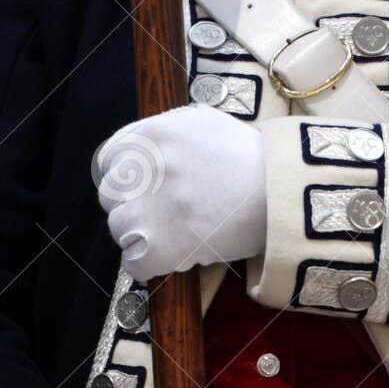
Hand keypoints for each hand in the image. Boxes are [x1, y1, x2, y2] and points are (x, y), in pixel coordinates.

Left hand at [96, 105, 265, 280]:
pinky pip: (134, 263)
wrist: (279, 193)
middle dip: (129, 205)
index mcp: (154, 135)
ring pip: (119, 229)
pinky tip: (165, 258)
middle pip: (110, 196)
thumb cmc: (245, 157)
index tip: (140, 189)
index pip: (109, 161)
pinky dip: (145, 265)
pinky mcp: (166, 246)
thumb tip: (133, 146)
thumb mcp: (202, 121)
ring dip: (137, 235)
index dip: (124, 178)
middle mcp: (149, 169)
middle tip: (154, 213)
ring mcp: (155, 209)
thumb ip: (163, 128)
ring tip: (164, 235)